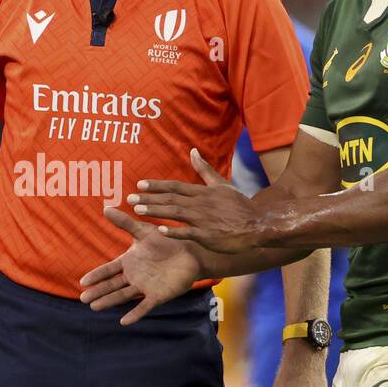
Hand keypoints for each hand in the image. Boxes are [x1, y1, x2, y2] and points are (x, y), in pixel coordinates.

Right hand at [79, 205, 204, 324]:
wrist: (191, 253)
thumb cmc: (166, 241)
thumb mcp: (143, 231)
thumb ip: (125, 222)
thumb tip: (105, 208)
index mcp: (129, 261)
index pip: (108, 270)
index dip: (96, 276)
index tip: (82, 282)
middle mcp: (134, 276)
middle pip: (112, 285)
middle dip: (98, 291)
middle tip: (83, 298)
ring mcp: (145, 287)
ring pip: (123, 296)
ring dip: (109, 301)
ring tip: (94, 307)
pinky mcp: (158, 295)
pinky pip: (144, 306)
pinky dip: (135, 313)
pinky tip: (124, 321)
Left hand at [128, 148, 267, 253]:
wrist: (258, 225)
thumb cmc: (238, 206)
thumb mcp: (221, 185)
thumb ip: (205, 170)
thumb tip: (192, 151)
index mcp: (203, 192)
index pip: (175, 186)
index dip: (156, 186)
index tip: (139, 185)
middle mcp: (201, 204)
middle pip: (171, 199)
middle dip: (149, 198)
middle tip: (129, 198)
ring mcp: (204, 220)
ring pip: (176, 213)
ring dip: (156, 211)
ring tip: (138, 210)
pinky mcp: (208, 236)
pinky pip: (188, 232)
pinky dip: (174, 230)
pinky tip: (159, 230)